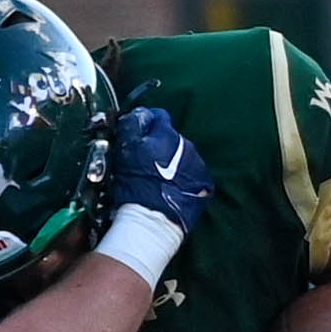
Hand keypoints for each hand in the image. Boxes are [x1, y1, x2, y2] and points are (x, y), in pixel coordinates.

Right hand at [105, 105, 213, 230]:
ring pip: (184, 157)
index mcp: (166, 133)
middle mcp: (187, 145)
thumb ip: (132, 125)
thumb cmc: (135, 183)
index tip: (141, 137)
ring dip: (174, 164)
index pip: (159, 117)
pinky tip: (172, 190)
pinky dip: (184, 179)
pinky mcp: (205, 183)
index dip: (148, 125)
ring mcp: (197, 164)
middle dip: (162, 147)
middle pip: (173, 139)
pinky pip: (193, 175)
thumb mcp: (125, 149)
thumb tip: (140, 114)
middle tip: (147, 164)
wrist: (153, 217)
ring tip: (160, 180)